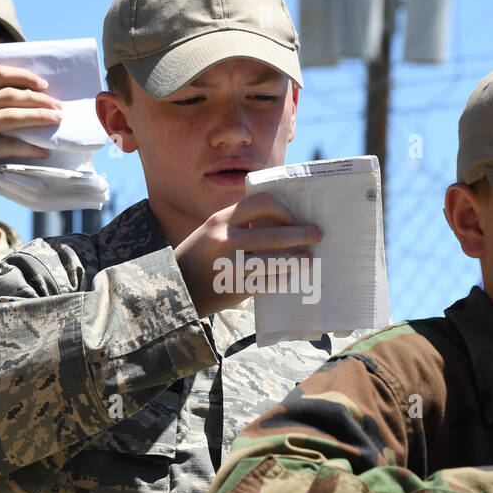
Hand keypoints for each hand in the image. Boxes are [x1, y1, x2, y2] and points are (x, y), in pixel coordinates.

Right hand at [0, 65, 61, 218]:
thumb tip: (32, 102)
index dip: (23, 76)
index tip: (44, 85)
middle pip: (7, 95)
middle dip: (37, 99)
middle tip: (58, 107)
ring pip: (9, 117)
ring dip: (38, 118)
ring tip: (56, 121)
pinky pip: (7, 146)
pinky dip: (29, 148)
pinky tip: (43, 152)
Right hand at [174, 193, 322, 317]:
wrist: (175, 288)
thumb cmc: (200, 256)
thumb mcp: (213, 231)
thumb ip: (241, 225)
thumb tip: (282, 223)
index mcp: (220, 219)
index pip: (261, 203)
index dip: (282, 210)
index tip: (293, 218)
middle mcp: (225, 239)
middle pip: (275, 234)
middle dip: (302, 234)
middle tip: (317, 235)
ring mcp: (231, 265)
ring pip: (276, 260)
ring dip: (298, 259)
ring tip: (309, 259)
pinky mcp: (235, 289)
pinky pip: (268, 282)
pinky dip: (283, 278)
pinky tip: (291, 276)